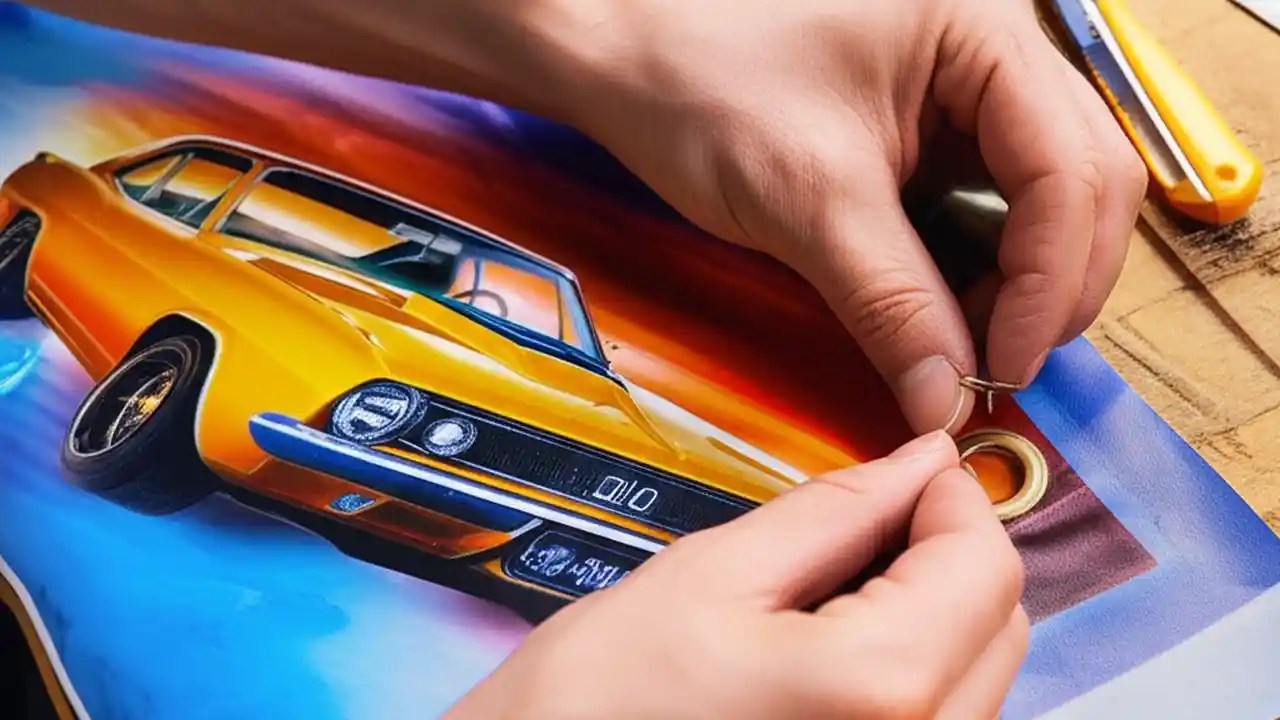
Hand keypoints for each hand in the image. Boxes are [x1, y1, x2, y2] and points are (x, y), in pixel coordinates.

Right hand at [446, 432, 1027, 718]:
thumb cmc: (592, 703)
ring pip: (977, 674)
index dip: (952, 497)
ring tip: (831, 588)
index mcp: (879, 686)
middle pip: (997, 623)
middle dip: (947, 553)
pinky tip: (831, 645)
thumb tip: (913, 465)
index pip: (984, 565)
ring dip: (931, 610)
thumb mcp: (711, 575)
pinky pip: (938, 718)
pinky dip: (910, 665)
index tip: (910, 468)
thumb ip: (833, 512)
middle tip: (864, 520)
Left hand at [535, 0, 1146, 432]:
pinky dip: (975, 263)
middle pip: (1081, 180)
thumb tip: (945, 402)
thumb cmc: (698, 79)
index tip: (1004, 366)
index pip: (1071, 166)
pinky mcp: (925, 125)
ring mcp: (961, 86)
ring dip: (1018, 280)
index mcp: (982, 33)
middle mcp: (990, 50)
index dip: (1051, 279)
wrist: (616, 49)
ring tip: (960, 345)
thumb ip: (891, 302)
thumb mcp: (807, 197)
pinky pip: (983, 202)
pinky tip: (940, 309)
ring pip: (1041, 197)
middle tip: (991, 366)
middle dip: (1049, 283)